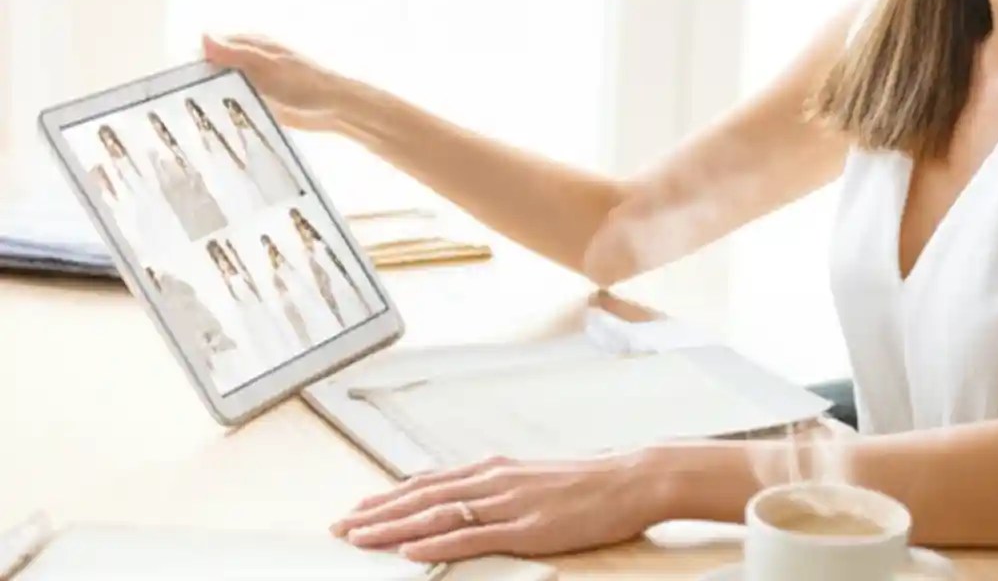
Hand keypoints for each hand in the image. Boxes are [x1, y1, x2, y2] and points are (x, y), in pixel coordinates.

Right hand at [202, 34, 351, 131]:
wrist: (334, 107)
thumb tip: (203, 37)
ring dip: (211, 101)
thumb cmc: (305, 81)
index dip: (195, 65)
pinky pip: (234, 105)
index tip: (182, 86)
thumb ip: (237, 54)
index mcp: (248, 44)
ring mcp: (251, 82)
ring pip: (221, 89)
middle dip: (200, 85)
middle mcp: (246, 61)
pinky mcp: (258, 102)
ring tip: (197, 120)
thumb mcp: (269, 65)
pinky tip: (215, 127)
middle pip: (212, 70)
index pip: (209, 49)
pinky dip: (226, 113)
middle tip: (188, 107)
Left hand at [329, 454, 667, 562]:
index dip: (389, 496)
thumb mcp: (534, 479)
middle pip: (422, 496)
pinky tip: (412, 553)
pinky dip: (438, 545)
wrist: (630, 479)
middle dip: (377, 512)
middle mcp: (494, 480)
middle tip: (341, 526)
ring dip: (394, 527)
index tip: (358, 508)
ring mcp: (509, 503)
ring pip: (437, 514)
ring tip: (360, 537)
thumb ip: (499, 487)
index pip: (429, 482)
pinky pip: (473, 538)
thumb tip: (469, 495)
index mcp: (494, 469)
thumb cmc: (588, 483)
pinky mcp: (527, 528)